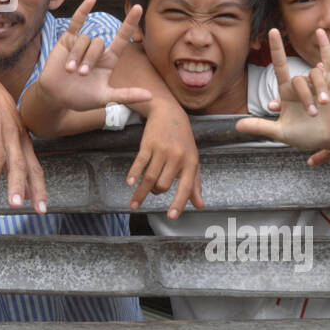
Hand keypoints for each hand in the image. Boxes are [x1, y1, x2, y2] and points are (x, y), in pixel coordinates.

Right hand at [0, 74, 46, 212]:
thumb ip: (19, 162)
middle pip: (18, 163)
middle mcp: (13, 137)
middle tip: (15, 206)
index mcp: (23, 142)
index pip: (34, 168)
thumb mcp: (13, 136)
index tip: (41, 210)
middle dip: (17, 185)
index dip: (38, 189)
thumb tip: (27, 192)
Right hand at [31, 0, 152, 111]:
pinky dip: (84, 10)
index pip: (122, 38)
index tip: (138, 7)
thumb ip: (126, 95)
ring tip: (70, 70)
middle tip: (81, 74)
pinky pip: (77, 22)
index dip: (130, 23)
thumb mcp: (104, 98)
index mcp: (108, 61)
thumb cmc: (80, 99)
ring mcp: (82, 44)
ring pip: (85, 39)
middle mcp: (97, 50)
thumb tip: (150, 96)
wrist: (55, 97)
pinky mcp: (68, 40)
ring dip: (78, 55)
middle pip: (99, 43)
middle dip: (89, 59)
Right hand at [128, 103, 202, 218]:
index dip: (178, 203)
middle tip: (152, 192)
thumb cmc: (182, 140)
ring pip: (150, 178)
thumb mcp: (192, 160)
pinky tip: (129, 183)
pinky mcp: (148, 144)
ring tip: (134, 204)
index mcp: (190, 162)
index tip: (171, 217)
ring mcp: (162, 150)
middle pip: (163, 185)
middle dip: (156, 193)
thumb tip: (200, 206)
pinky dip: (133, 175)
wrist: (169, 113)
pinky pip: (140, 163)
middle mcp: (177, 157)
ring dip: (141, 192)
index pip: (185, 187)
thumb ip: (195, 184)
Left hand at [236, 29, 329, 152]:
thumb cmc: (306, 135)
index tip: (272, 31)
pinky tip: (320, 35)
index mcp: (286, 92)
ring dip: (319, 90)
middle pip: (298, 80)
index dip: (276, 48)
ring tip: (324, 104)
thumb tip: (236, 126)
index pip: (279, 66)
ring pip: (315, 75)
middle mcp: (299, 84)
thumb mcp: (282, 132)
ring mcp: (315, 81)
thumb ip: (261, 127)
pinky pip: (328, 61)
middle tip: (312, 114)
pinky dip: (324, 47)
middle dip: (306, 98)